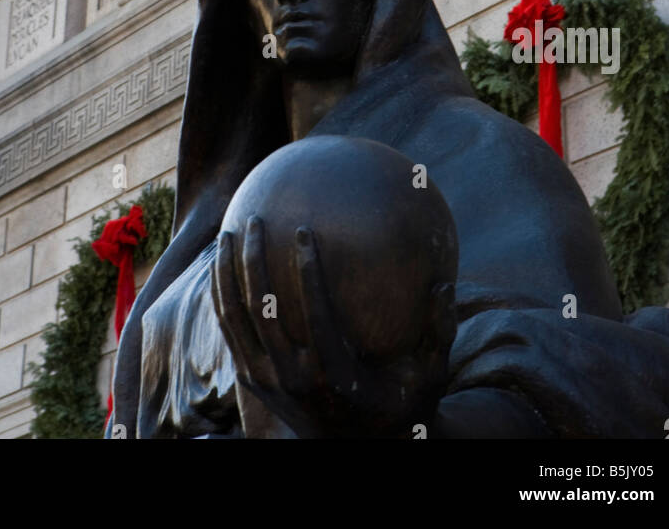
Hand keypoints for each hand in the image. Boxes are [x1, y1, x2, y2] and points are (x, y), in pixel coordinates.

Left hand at [212, 214, 427, 438]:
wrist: (358, 451)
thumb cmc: (400, 403)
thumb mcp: (430, 376)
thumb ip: (439, 332)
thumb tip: (446, 285)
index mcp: (336, 375)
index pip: (316, 316)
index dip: (308, 272)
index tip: (305, 230)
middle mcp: (295, 379)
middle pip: (264, 312)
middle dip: (255, 260)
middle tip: (257, 218)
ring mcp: (268, 382)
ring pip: (237, 319)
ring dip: (228, 273)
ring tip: (228, 230)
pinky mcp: (251, 382)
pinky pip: (230, 332)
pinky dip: (222, 296)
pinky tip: (221, 262)